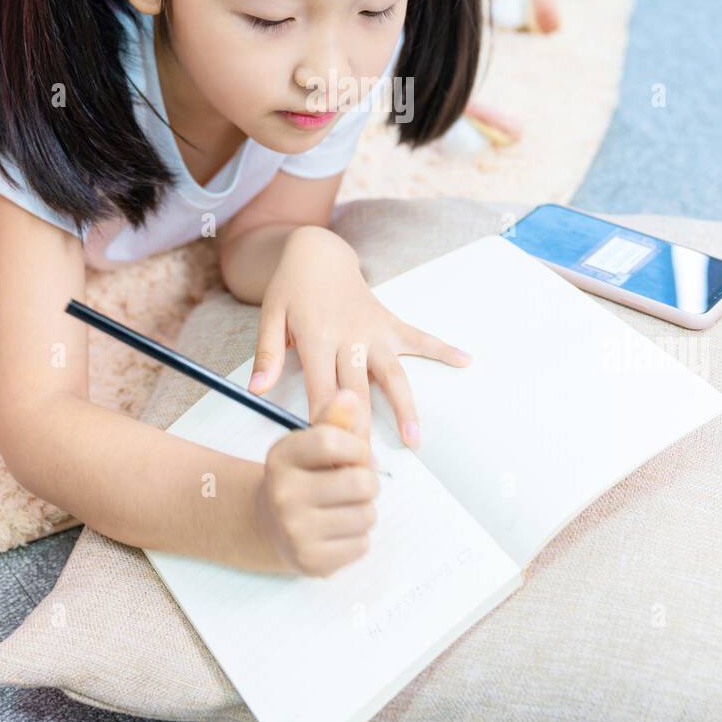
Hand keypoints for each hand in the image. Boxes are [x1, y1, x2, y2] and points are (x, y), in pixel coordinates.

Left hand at [248, 226, 471, 446]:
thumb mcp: (269, 316)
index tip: (327, 454)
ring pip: (393, 373)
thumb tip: (257, 391)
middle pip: (358, 390)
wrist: (318, 255)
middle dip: (363, 429)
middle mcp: (349, 337)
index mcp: (317, 338)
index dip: (323, 421)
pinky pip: (419, 338)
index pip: (320, 388)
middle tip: (367, 466)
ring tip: (415, 438)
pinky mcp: (389, 324)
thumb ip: (266, 354)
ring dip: (405, 406)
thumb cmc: (291, 290)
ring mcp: (373, 331)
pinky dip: (443, 348)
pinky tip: (465, 360)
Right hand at [254, 388, 379, 576]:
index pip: (332, 441)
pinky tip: (338, 530)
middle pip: (359, 483)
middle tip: (357, 483)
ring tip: (346, 506)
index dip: (357, 446)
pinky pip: (362, 544)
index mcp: (281, 457)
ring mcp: (295, 531)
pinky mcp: (311, 562)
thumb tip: (351, 397)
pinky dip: (358, 536)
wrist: (270, 525)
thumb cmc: (301, 477)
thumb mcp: (310, 443)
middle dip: (368, 481)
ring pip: (366, 515)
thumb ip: (333, 419)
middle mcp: (283, 493)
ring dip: (365, 509)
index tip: (356, 453)